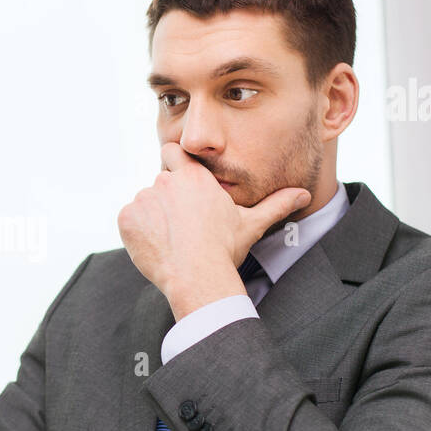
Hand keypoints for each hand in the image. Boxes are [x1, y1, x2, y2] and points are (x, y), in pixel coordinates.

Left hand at [118, 142, 310, 320]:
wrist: (197, 277)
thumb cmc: (225, 249)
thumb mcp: (252, 224)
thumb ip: (275, 204)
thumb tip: (303, 194)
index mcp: (193, 176)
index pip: (174, 153)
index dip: (175, 165)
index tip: (181, 186)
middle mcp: (165, 181)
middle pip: (160, 182)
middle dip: (167, 200)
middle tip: (181, 225)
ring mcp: (143, 199)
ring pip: (145, 203)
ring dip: (153, 217)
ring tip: (172, 240)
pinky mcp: (127, 219)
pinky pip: (129, 220)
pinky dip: (138, 232)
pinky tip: (157, 246)